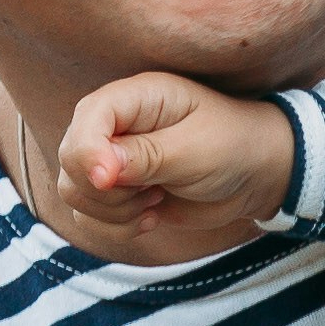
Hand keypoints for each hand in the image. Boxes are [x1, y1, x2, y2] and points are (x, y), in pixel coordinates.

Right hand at [45, 72, 296, 266]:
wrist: (255, 174)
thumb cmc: (233, 146)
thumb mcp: (197, 150)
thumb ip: (147, 157)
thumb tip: (99, 171)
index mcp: (133, 98)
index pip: (85, 119)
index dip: (89, 154)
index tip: (112, 181)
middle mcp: (113, 125)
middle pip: (69, 162)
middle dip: (107, 192)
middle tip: (154, 189)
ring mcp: (110, 159)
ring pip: (73, 194)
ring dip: (115, 213)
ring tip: (156, 200)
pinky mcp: (115, 192)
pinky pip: (88, 218)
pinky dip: (117, 227)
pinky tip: (152, 216)